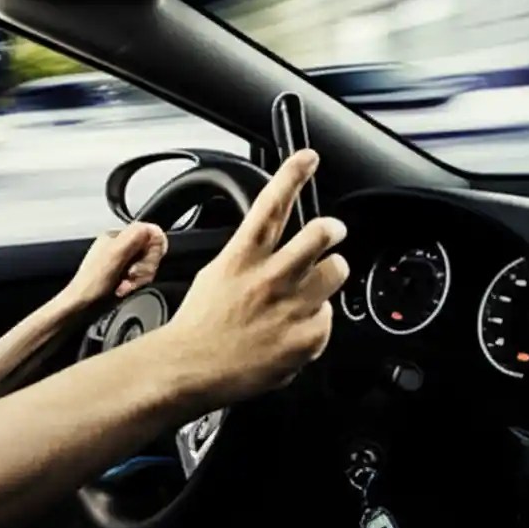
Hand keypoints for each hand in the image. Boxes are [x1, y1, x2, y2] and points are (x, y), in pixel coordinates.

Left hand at [61, 222, 169, 308]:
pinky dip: (135, 284)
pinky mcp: (125, 275)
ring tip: (125, 285)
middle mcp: (121, 246)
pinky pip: (142, 277)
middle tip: (132, 275)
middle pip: (151, 251)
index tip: (147, 260)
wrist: (82, 304)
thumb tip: (152, 227)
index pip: (149, 232)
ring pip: (148, 265)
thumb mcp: (114, 254)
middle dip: (144, 267)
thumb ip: (133, 237)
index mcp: (117, 236)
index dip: (153, 248)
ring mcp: (123, 261)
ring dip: (139, 278)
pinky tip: (123, 289)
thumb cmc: (92, 282)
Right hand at [162, 149, 348, 409]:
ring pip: (336, 271)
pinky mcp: (308, 336)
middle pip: (320, 233)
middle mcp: (271, 277)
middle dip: (332, 228)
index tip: (307, 157)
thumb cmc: (199, 327)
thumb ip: (246, 259)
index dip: (292, 174)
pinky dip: (315, 323)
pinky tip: (293, 331)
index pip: (271, 205)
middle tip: (332, 230)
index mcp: (243, 258)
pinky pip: (327, 319)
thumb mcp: (215, 276)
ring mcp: (293, 306)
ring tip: (313, 288)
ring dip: (329, 274)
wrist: (192, 369)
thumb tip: (267, 250)